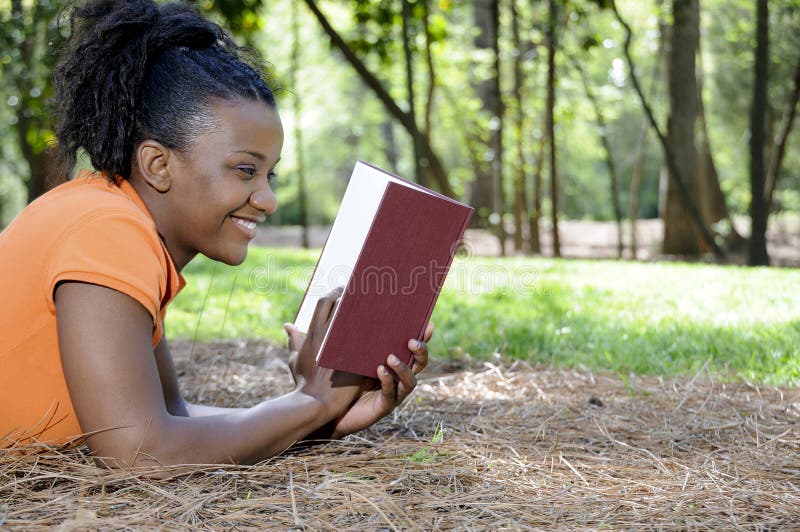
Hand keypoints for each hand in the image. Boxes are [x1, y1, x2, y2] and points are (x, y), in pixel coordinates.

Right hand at [283, 288, 363, 419]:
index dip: (334, 293)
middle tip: (362, 292)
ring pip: (356, 315)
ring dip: (366, 307)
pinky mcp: (355, 354)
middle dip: (351, 294)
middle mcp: (326, 333)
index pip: (323, 302)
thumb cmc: (303, 383)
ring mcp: (341, 343)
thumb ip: (294, 341)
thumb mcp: (294, 359)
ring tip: (376, 302)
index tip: (343, 290)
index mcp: (313, 333)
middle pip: (340, 303)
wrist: (315, 402)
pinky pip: (368, 335)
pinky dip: (375, 326)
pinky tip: (385, 323)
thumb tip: (287, 325)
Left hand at [328, 322, 433, 437]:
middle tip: (411, 341)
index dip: (424, 338)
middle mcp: (399, 379)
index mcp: (396, 364)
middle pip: (420, 364)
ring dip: (403, 368)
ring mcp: (394, 394)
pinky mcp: (384, 407)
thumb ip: (363, 341)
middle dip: (420, 352)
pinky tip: (380, 370)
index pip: (414, 349)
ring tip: (391, 357)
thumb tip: (361, 313)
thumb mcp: (355, 357)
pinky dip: (387, 381)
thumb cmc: (343, 379)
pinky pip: (390, 394)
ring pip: (410, 381)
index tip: (429, 324)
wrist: (333, 409)